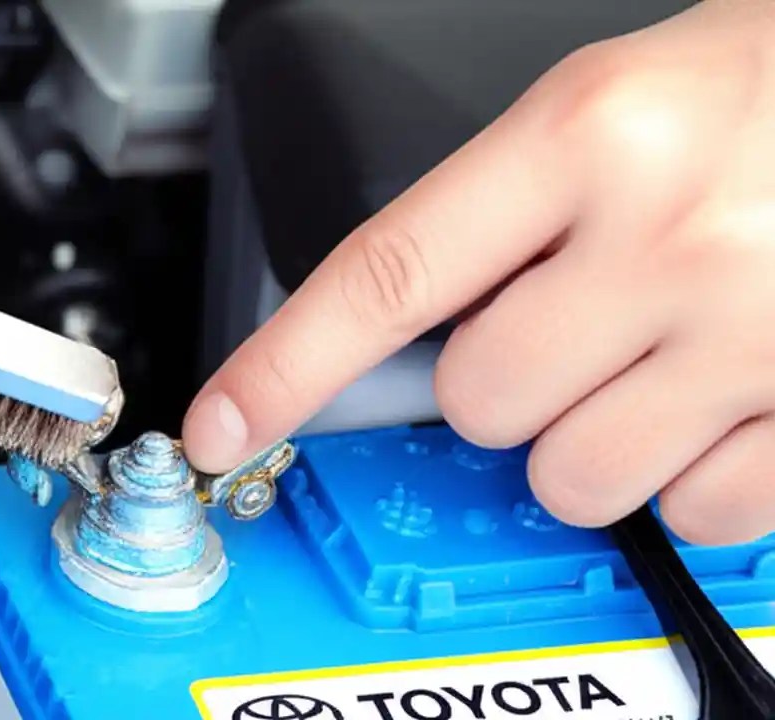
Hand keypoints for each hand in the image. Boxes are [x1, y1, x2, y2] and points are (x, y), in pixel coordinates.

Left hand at [183, 0, 774, 544]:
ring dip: (592, 435)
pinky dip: (692, 472)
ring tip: (659, 350)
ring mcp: (754, 335)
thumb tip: (396, 339)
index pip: (386, 275)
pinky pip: (693, 510)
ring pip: (572, 477)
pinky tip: (728, 388)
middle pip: (480, 403)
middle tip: (577, 313)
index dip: (286, 364)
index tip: (226, 422)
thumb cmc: (765, 92)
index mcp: (588, 135)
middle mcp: (669, 236)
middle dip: (506, 379)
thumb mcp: (608, 110)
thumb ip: (497, 220)